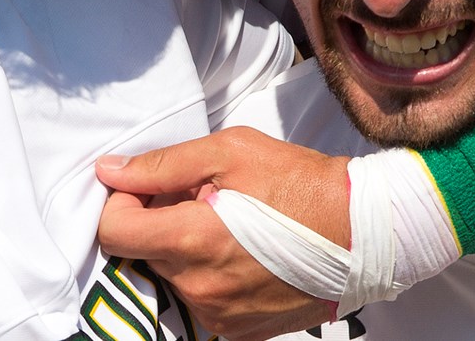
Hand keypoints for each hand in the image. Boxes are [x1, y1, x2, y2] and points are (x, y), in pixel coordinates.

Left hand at [95, 127, 350, 339]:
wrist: (364, 233)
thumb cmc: (300, 183)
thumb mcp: (231, 152)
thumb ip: (163, 164)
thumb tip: (109, 171)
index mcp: (191, 239)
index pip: (113, 233)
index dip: (122, 203)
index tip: (149, 189)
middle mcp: (199, 286)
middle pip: (142, 255)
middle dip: (158, 224)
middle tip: (200, 199)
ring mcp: (218, 315)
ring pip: (171, 277)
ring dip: (184, 251)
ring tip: (228, 226)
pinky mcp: (237, 331)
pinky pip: (200, 301)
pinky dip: (208, 276)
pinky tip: (240, 253)